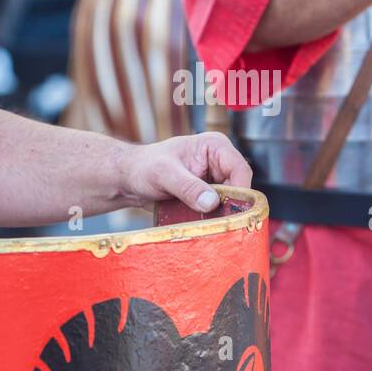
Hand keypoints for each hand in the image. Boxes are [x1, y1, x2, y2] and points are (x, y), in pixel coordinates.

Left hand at [117, 132, 252, 211]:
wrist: (130, 178)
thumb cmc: (143, 168)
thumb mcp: (164, 175)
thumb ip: (188, 187)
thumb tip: (211, 202)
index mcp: (215, 146)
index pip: (241, 171)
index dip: (239, 193)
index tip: (228, 214)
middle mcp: (220, 161)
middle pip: (239, 188)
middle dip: (228, 207)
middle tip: (214, 224)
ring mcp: (215, 178)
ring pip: (231, 202)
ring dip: (219, 215)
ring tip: (203, 224)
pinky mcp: (209, 193)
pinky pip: (219, 209)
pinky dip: (212, 218)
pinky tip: (199, 224)